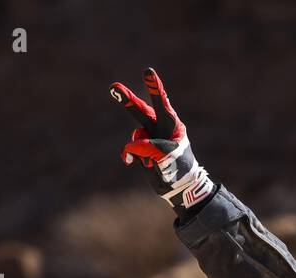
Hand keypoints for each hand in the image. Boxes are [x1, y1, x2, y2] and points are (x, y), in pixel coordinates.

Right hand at [110, 67, 213, 211]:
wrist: (179, 187)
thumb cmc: (180, 168)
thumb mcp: (169, 156)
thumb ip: (150, 147)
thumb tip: (132, 146)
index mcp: (171, 124)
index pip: (162, 103)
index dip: (155, 88)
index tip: (148, 72)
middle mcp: (158, 128)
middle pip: (141, 111)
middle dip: (127, 100)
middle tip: (114, 87)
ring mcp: (148, 138)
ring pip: (135, 134)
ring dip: (136, 147)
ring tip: (148, 161)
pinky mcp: (141, 150)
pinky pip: (130, 149)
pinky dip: (129, 155)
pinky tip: (131, 162)